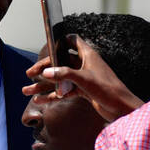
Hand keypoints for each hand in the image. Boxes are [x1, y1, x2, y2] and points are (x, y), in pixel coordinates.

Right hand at [24, 36, 142, 121]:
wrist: (122, 108)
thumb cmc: (108, 89)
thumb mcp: (84, 79)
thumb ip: (64, 74)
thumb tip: (45, 72)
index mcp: (88, 55)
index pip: (72, 41)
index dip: (59, 41)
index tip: (46, 46)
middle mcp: (85, 65)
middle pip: (60, 62)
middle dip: (44, 68)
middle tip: (30, 73)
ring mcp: (84, 78)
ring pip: (60, 78)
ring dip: (44, 85)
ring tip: (27, 90)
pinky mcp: (84, 91)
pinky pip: (64, 90)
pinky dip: (52, 95)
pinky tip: (40, 100)